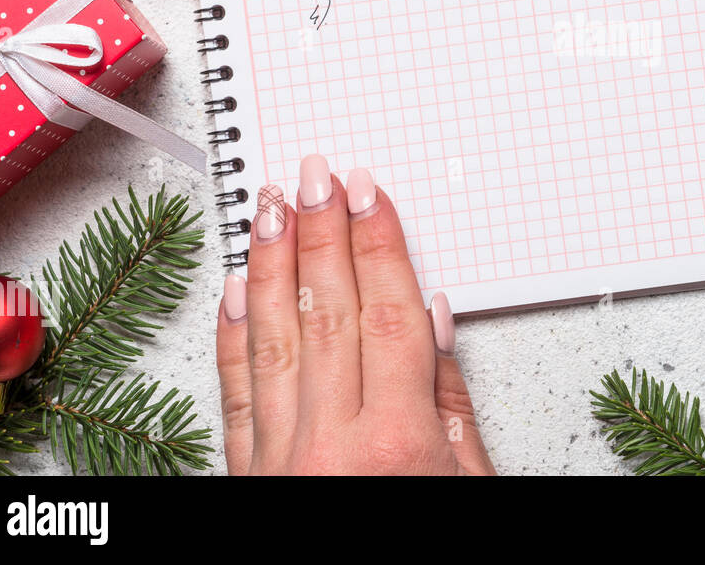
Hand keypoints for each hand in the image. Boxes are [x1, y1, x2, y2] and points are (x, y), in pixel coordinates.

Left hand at [216, 155, 494, 474]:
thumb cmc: (427, 548)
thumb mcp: (469, 487)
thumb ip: (451, 406)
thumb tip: (431, 320)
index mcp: (397, 443)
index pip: (387, 317)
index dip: (377, 246)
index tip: (367, 193)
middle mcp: (332, 445)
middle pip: (327, 314)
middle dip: (322, 233)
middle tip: (316, 176)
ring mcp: (281, 460)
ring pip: (273, 340)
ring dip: (272, 264)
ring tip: (273, 207)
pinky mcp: (248, 475)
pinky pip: (235, 393)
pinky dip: (234, 336)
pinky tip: (236, 287)